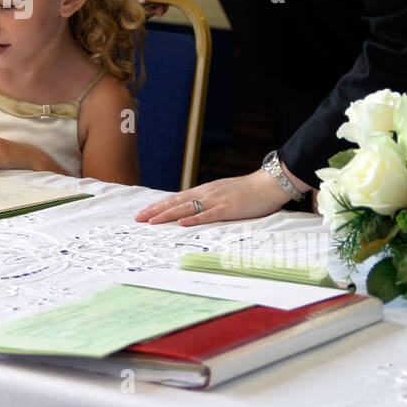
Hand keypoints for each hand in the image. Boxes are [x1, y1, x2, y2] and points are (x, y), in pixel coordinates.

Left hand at [135, 169, 297, 225]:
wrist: (268, 184)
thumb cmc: (247, 191)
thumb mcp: (222, 194)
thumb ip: (208, 201)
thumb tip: (192, 210)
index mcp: (204, 191)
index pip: (176, 198)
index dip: (158, 205)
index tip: (143, 212)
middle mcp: (206, 194)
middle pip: (176, 202)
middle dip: (156, 211)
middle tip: (138, 218)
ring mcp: (216, 201)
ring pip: (187, 208)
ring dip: (168, 215)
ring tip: (152, 221)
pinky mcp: (228, 208)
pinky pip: (209, 214)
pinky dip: (194, 219)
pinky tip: (182, 223)